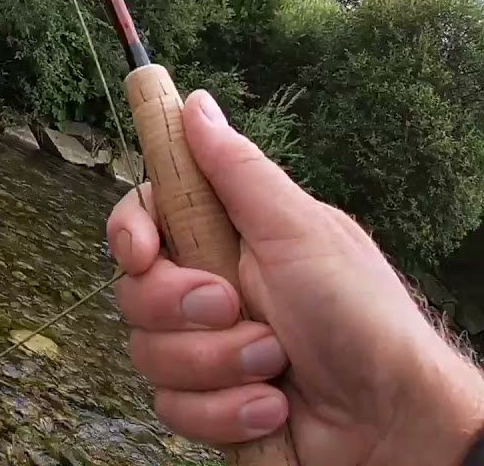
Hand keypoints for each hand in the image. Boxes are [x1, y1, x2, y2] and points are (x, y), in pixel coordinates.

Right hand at [107, 91, 483, 465]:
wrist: (393, 420)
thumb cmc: (361, 316)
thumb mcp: (298, 231)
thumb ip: (237, 170)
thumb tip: (196, 103)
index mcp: (224, 239)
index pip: (141, 221)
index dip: (129, 234)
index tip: (143, 253)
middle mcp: (207, 292)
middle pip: (133, 291)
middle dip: (184, 310)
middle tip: (239, 310)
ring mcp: (205, 351)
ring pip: (148, 355)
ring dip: (217, 365)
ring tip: (276, 366)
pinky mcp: (209, 405)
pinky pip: (173, 409)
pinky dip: (225, 412)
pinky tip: (272, 408)